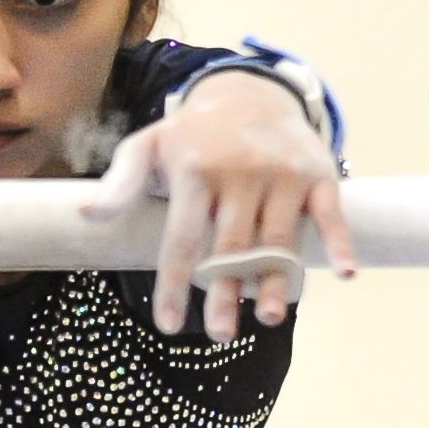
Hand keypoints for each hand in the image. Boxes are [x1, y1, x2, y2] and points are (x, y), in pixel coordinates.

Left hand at [81, 70, 355, 341]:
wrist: (248, 93)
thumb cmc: (190, 135)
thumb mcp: (144, 148)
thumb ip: (118, 184)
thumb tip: (84, 215)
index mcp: (193, 172)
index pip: (180, 239)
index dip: (175, 284)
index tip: (168, 325)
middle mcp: (238, 173)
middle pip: (230, 245)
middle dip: (224, 292)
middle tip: (220, 334)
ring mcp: (279, 174)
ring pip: (278, 237)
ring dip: (275, 280)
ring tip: (268, 318)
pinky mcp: (316, 173)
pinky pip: (328, 212)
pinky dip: (339, 242)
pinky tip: (344, 274)